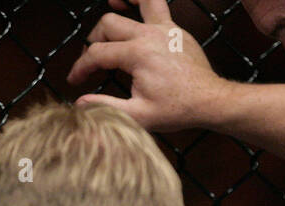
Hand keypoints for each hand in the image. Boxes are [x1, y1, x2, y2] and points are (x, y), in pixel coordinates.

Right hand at [68, 0, 227, 131]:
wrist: (209, 100)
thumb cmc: (178, 109)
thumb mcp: (139, 115)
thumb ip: (108, 106)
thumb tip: (80, 103)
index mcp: (138, 55)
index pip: (97, 54)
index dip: (81, 68)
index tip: (75, 80)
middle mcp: (149, 35)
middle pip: (108, 25)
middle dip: (94, 42)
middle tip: (93, 60)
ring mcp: (165, 28)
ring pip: (136, 3)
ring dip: (121, 3)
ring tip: (111, 2)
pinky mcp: (175, 29)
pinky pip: (157, 5)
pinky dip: (142, 2)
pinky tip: (132, 3)